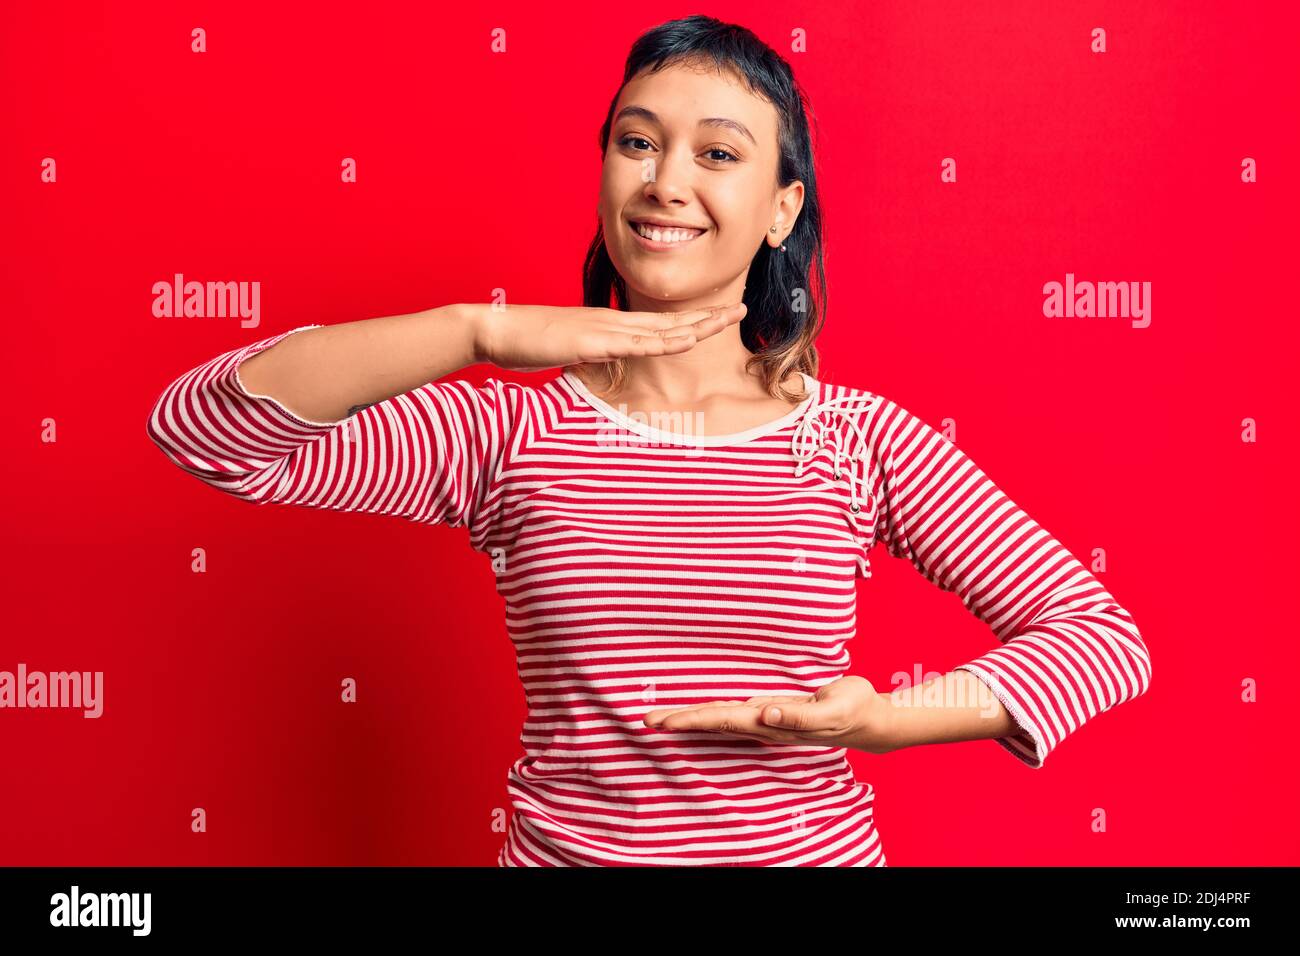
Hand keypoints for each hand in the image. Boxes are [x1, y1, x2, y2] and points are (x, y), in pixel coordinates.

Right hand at [468, 301, 746, 372]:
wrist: (496, 329)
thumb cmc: (526, 342)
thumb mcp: (569, 353)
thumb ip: (591, 357)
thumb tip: (606, 364)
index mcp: (610, 325)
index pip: (659, 323)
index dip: (690, 320)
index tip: (717, 317)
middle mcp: (613, 322)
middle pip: (670, 320)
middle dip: (706, 315)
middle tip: (740, 307)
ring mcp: (605, 329)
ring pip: (660, 328)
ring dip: (696, 325)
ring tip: (727, 317)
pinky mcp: (592, 340)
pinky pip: (634, 343)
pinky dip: (663, 342)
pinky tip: (685, 340)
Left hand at [642, 675, 896, 753]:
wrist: (869, 718)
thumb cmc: (853, 709)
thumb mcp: (833, 708)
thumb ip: (798, 715)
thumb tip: (765, 715)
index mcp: (771, 723)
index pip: (722, 720)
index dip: (690, 720)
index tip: (662, 722)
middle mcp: (762, 724)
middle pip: (713, 722)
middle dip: (680, 721)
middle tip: (646, 720)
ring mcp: (766, 719)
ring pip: (720, 718)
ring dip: (691, 718)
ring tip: (663, 718)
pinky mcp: (771, 710)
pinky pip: (733, 712)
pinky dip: (710, 713)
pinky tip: (701, 713)